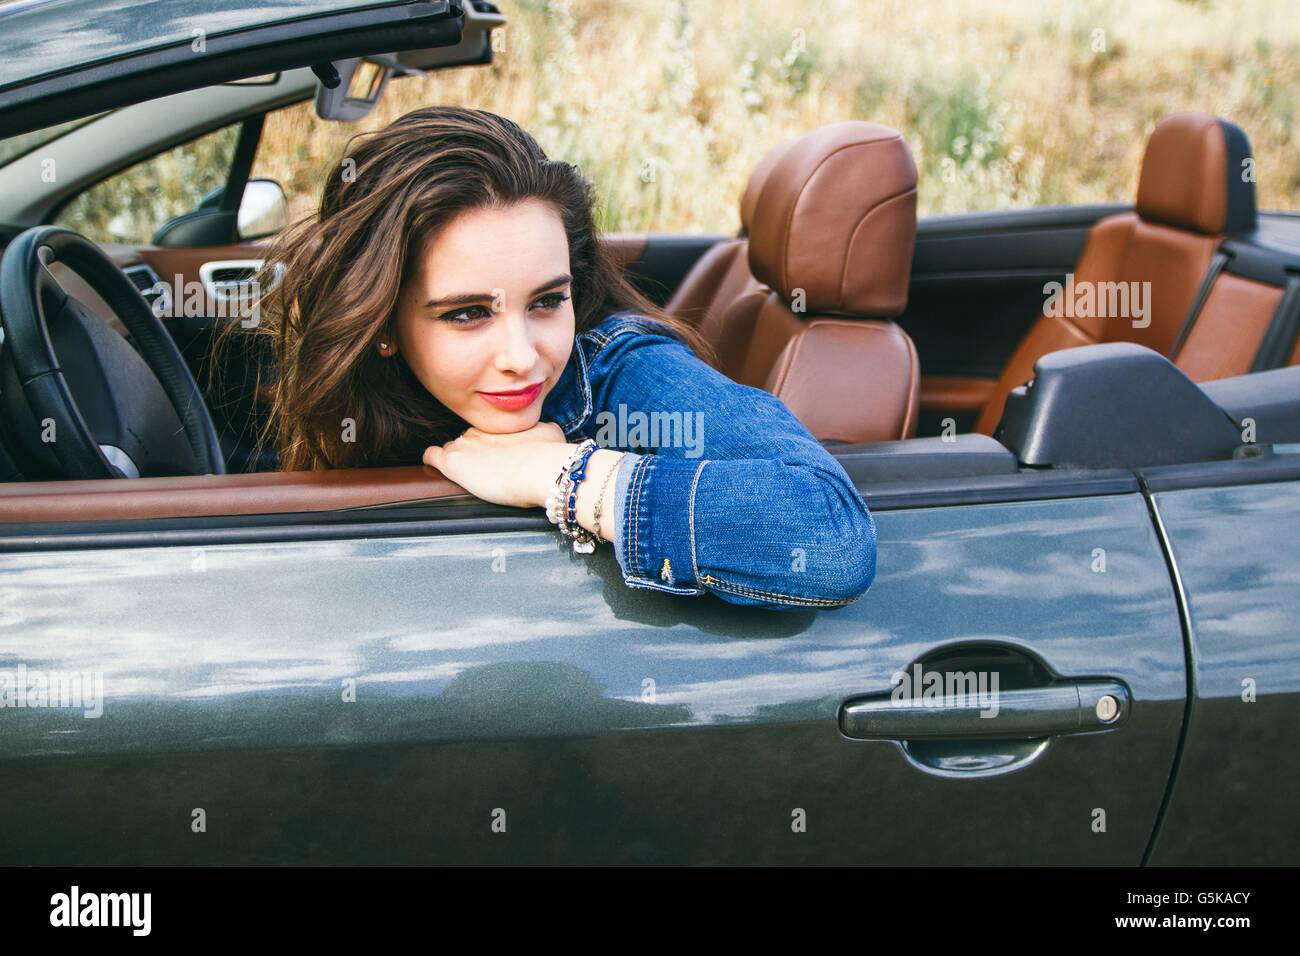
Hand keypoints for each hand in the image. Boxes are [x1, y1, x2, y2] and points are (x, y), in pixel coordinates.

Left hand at [422, 420, 571, 507]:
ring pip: (451, 447)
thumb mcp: (551, 431)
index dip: (490, 445)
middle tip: (486, 468)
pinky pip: (431, 456)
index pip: (485, 430)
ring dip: (457, 458)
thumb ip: (541, 427)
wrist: (541, 470)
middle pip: (468, 439)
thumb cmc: (549, 454)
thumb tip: (543, 429)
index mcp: (499, 423)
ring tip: (467, 473)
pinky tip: (439, 469)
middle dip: (474, 453)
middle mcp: (479, 428)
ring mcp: (463, 443)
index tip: (496, 457)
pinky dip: (433, 461)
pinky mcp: (452, 461)